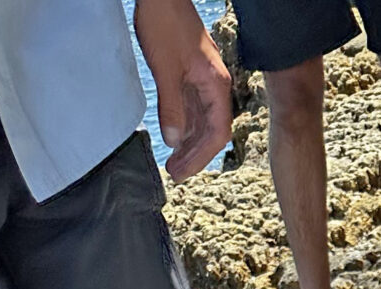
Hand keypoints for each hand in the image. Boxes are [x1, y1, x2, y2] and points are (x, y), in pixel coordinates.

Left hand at [134, 0, 232, 182]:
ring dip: (188, 143)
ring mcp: (204, 80)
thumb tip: (173, 141)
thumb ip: (171, 107)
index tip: (182, 172)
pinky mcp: (192, 74)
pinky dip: (183, 125)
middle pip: (211, 131)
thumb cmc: (164, 22)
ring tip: (172, 161)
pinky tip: (173, 137)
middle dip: (193, 155)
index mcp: (216, 86)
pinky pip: (192, 108)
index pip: (216, 134)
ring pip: (201, 121)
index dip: (200, 157)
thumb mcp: (164, 68)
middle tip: (173, 173)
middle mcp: (214, 86)